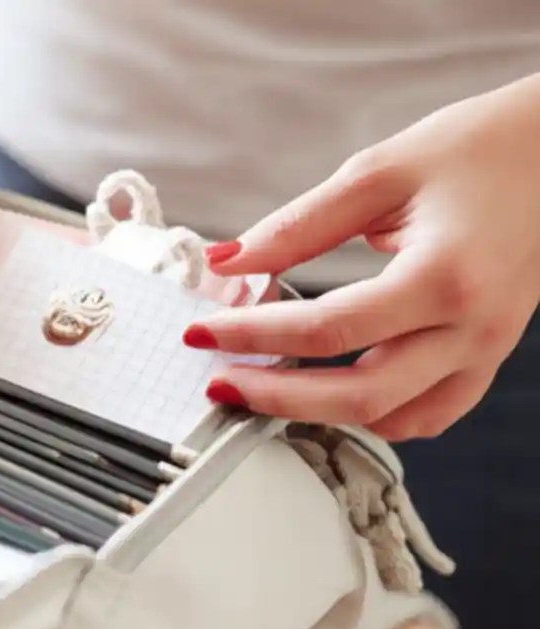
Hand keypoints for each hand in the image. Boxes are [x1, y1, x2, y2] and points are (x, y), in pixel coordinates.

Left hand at [185, 74, 539, 439]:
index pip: (329, 328)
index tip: (202, 330)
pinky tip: (329, 394)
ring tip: (262, 388)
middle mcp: (473, 327)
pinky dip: (375, 415)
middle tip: (218, 382)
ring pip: (395, 417)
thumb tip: (226, 262)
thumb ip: (297, 226)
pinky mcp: (489, 354)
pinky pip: (429, 413)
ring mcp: (487, 349)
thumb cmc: (476, 150)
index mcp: (445, 276)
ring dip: (321, 414)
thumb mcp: (377, 174)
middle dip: (276, 396)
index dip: (254, 336)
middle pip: (360, 395)